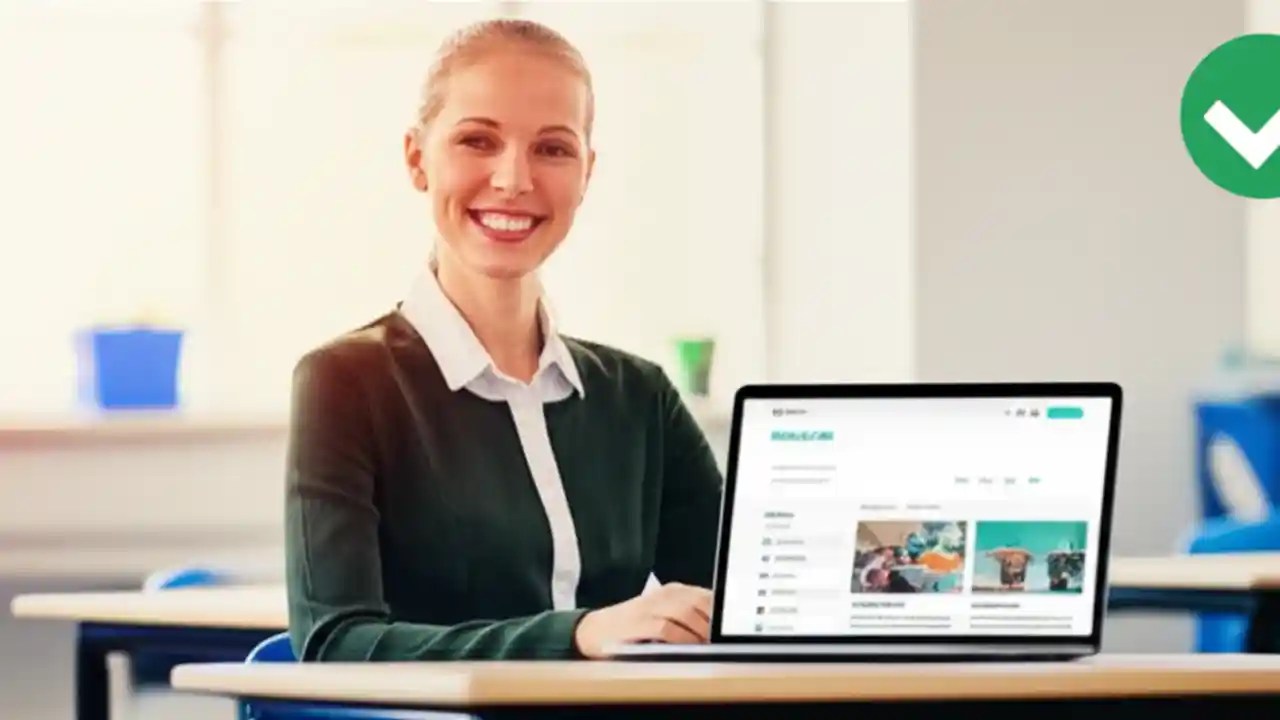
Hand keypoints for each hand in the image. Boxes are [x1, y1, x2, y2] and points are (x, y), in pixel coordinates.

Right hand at [573, 582, 712, 658]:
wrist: (592, 631)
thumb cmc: (630, 627)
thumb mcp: (660, 616)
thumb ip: (685, 617)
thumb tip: (715, 630)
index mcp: (671, 591)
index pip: (705, 595)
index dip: (720, 611)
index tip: (728, 628)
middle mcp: (661, 595)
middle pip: (699, 602)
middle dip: (712, 622)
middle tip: (720, 640)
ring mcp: (649, 607)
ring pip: (686, 612)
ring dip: (700, 631)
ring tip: (707, 646)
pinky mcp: (639, 623)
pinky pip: (667, 628)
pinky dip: (681, 638)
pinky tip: (688, 648)